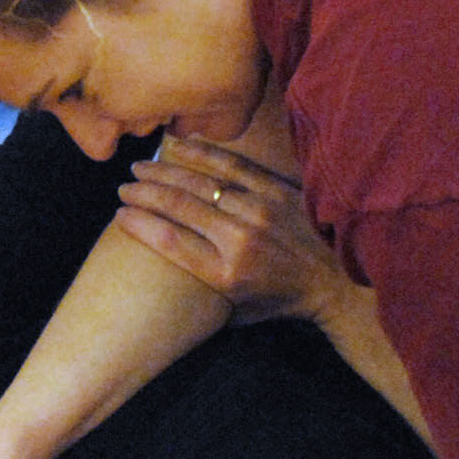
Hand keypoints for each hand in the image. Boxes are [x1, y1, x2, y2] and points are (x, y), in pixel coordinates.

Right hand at [115, 136, 344, 324]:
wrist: (339, 282)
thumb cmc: (284, 300)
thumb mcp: (239, 313)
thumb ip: (205, 298)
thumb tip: (170, 283)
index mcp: (225, 274)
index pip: (169, 241)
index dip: (139, 224)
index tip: (119, 214)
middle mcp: (238, 239)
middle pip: (178, 206)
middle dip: (144, 192)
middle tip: (124, 186)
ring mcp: (259, 210)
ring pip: (202, 182)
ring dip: (166, 171)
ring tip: (141, 166)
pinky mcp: (277, 190)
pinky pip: (234, 165)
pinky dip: (204, 153)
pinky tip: (182, 145)